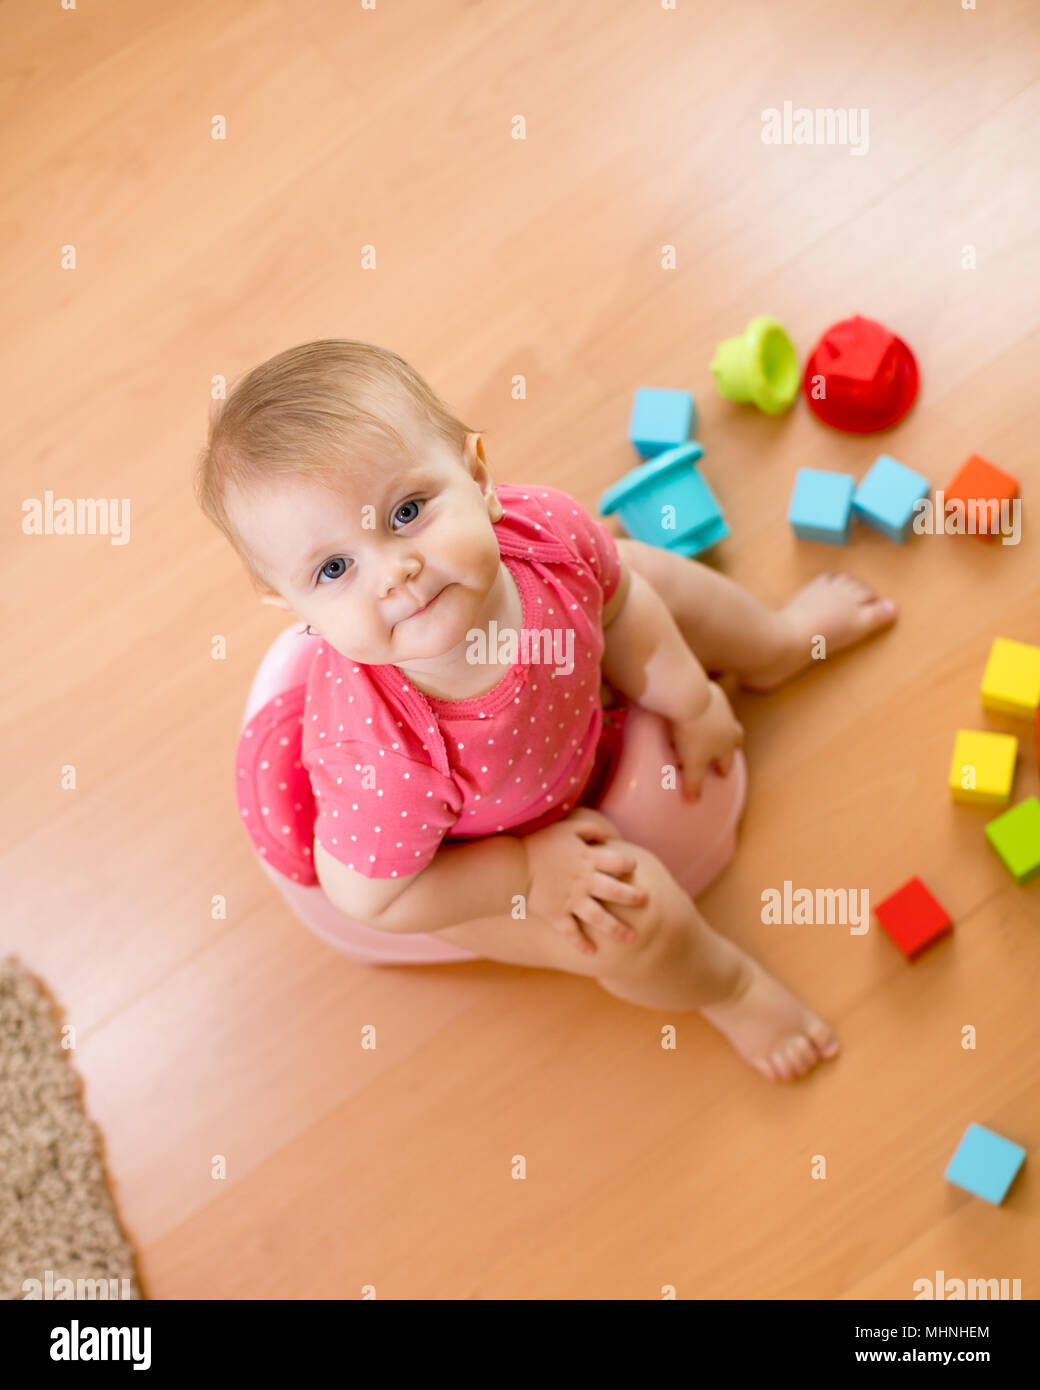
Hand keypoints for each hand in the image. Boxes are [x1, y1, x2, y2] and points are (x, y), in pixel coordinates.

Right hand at [523, 809, 647, 956]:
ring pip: (600, 917)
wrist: (513, 866)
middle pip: (616, 891)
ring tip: (631, 937)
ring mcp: (572, 901)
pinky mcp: (557, 916)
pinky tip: (592, 953)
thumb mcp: (566, 828)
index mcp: (588, 859)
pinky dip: (581, 944)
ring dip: (616, 929)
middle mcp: (584, 882)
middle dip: (634, 897)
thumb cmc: (539, 844)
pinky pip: (572, 933)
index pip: (618, 862)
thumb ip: (589, 829)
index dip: (628, 863)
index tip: (632, 866)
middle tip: (646, 901)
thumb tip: (609, 835)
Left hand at [668, 681, 743, 801]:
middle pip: (735, 737)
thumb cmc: (692, 733)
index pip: (727, 761)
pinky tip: (694, 706)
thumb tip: (693, 801)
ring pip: (724, 719)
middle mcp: (729, 726)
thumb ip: (694, 783)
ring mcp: (722, 707)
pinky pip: (711, 701)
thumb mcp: (692, 763)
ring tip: (708, 727)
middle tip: (725, 748)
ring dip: (718, 724)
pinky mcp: (712, 690)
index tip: (721, 774)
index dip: (723, 769)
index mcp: (726, 745)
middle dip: (730, 745)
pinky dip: (705, 706)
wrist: (690, 697)